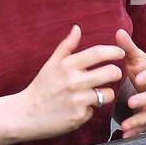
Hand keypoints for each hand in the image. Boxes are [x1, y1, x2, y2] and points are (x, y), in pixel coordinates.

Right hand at [14, 25, 124, 140]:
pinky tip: (77, 109)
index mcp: (67, 65)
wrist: (25, 115)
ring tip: (94, 94)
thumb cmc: (40, 88)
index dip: (114, 51)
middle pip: (111, 72)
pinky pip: (95, 110)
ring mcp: (78, 99)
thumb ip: (66, 46)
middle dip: (116, 73)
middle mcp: (74, 81)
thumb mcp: (51, 64)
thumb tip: (77, 28)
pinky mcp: (79, 116)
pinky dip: (89, 109)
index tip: (120, 53)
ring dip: (105, 94)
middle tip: (111, 74)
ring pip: (108, 93)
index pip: (98, 53)